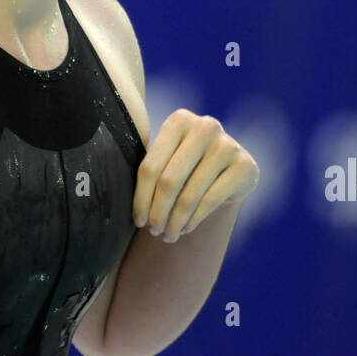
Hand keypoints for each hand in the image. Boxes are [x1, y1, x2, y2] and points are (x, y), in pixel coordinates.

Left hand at [133, 109, 258, 241]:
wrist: (228, 171)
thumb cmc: (185, 166)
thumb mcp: (167, 159)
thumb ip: (148, 168)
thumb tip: (111, 197)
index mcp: (179, 120)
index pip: (150, 167)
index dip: (140, 199)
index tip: (137, 220)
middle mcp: (205, 127)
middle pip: (168, 181)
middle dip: (157, 213)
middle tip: (153, 231)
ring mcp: (228, 145)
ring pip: (189, 195)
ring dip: (174, 222)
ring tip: (167, 235)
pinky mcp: (245, 167)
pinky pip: (210, 201)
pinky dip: (193, 221)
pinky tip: (185, 229)